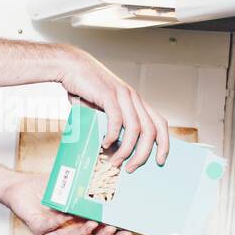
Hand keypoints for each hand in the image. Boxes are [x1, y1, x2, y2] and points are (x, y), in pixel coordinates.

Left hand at [1, 172, 131, 234]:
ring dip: (83, 232)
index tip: (127, 231)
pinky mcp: (37, 227)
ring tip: (93, 223)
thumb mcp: (72, 185)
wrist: (20, 186)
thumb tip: (112, 174)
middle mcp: (67, 231)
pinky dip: (57, 224)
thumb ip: (89, 185)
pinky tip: (65, 216)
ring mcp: (52, 231)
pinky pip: (47, 229)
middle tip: (112, 229)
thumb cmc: (46, 188)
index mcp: (79, 223)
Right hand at [53, 46, 169, 170]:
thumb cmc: (85, 88)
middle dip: (143, 154)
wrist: (71, 66)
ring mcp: (122, 95)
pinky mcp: (109, 95)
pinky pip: (117, 121)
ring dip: (126, 150)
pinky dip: (113, 136)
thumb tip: (111, 148)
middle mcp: (133, 97)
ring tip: (116, 161)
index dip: (164, 143)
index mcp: (136, 101)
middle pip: (150, 131)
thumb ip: (111, 123)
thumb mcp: (103, 107)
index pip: (159, 123)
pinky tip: (105, 144)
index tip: (160, 161)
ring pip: (135, 129)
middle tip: (131, 168)